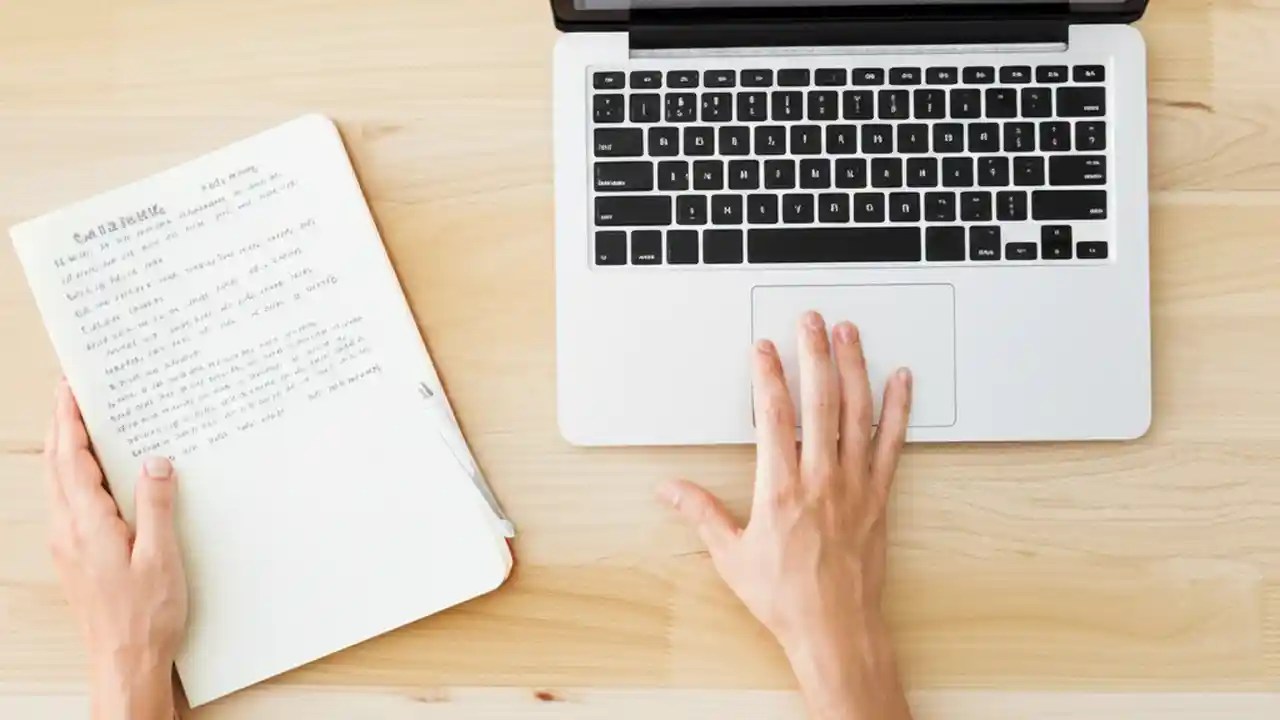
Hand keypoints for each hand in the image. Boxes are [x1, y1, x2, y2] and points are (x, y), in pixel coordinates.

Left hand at [45, 380, 186, 719]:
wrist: (125, 662)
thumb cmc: (144, 617)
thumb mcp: (161, 557)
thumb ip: (156, 505)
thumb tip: (155, 462)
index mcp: (86, 525)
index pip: (72, 459)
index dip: (70, 420)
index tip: (70, 388)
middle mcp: (68, 531)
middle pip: (56, 465)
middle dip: (61, 425)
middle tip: (70, 392)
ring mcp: (68, 545)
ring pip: (59, 483)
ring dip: (66, 449)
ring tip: (80, 422)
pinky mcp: (76, 556)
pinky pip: (69, 502)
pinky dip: (75, 475)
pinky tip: (95, 474)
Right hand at [658, 312, 912, 719]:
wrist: (836, 629)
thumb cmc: (785, 598)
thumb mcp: (731, 556)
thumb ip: (701, 513)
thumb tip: (669, 489)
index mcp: (780, 489)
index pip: (773, 416)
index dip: (768, 376)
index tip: (764, 349)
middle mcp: (821, 479)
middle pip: (819, 401)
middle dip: (815, 354)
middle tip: (811, 320)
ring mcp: (855, 485)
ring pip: (857, 413)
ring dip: (854, 368)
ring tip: (850, 333)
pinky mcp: (879, 496)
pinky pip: (893, 444)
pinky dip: (897, 409)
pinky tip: (901, 381)